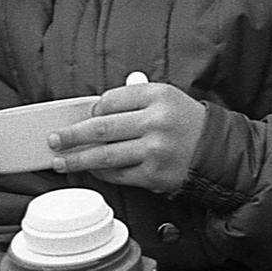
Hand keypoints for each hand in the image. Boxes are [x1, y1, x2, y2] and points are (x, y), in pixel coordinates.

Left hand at [49, 78, 205, 195]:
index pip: (110, 101)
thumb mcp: (166, 97)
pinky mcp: (154, 175)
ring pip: (105, 155)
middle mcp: (155, 122)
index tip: (84, 117)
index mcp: (157, 96)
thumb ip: (133, 98)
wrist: (217, 151)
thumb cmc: (186, 122)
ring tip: (60, 160)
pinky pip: (118, 174)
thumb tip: (94, 110)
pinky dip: (101, 173)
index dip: (92, 110)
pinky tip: (90, 170)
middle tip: (54, 139)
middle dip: (72, 135)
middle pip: (101, 128)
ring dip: (77, 159)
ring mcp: (154, 150)